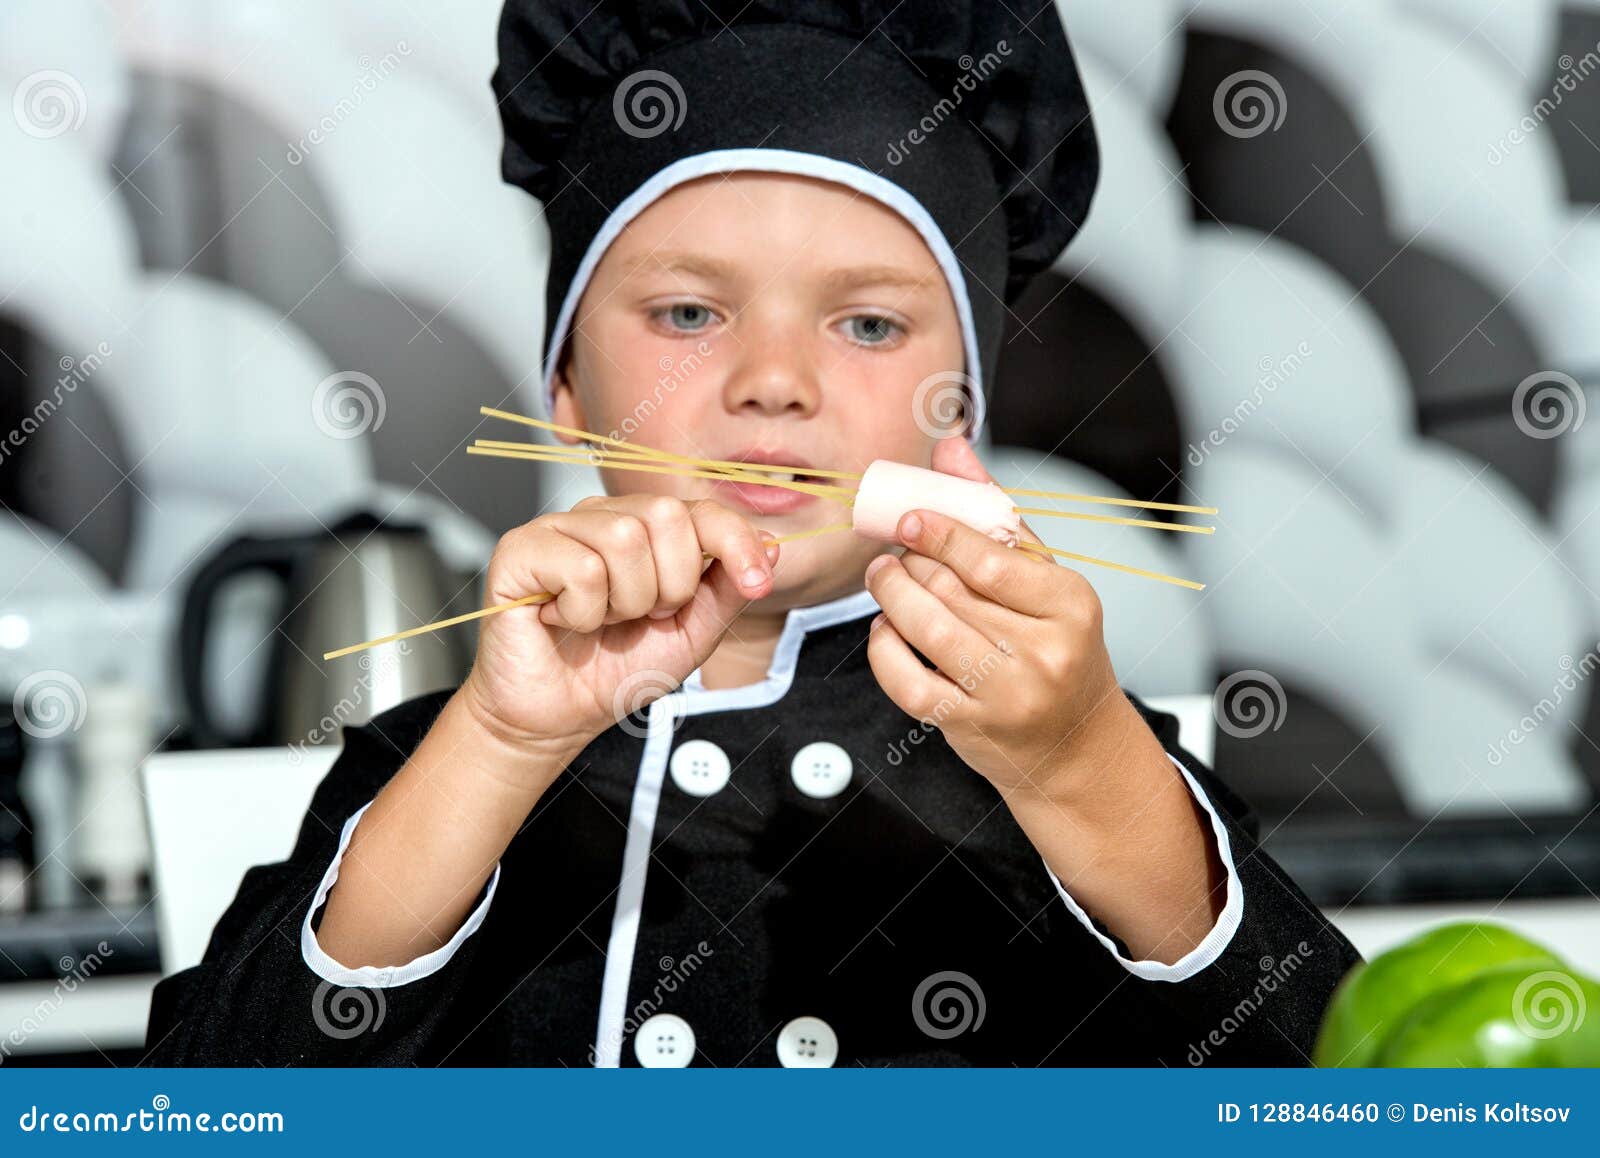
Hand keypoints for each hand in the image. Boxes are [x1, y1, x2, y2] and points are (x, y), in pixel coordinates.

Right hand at [461, 494, 777, 757]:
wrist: (558, 717)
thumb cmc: (617, 670)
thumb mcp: (693, 635)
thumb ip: (728, 590)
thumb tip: (771, 544)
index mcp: (647, 529)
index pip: (702, 509)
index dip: (736, 542)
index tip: (757, 584)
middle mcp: (604, 517)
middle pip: (666, 515)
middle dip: (671, 584)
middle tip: (644, 616)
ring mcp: (560, 528)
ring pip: (623, 538)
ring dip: (624, 602)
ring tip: (604, 621)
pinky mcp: (519, 550)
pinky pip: (580, 567)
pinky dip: (583, 611)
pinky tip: (565, 620)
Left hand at [863, 437, 1134, 797]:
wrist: (1074, 744)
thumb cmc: (1057, 649)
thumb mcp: (1044, 578)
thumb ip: (996, 513)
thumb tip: (950, 448)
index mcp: (1070, 603)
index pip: (989, 559)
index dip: (938, 533)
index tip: (908, 518)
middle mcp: (1044, 650)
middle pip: (949, 589)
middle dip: (909, 561)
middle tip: (894, 549)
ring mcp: (1006, 694)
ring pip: (925, 629)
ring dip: (890, 595)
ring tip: (883, 577)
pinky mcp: (969, 726)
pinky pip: (906, 681)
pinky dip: (884, 649)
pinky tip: (887, 629)